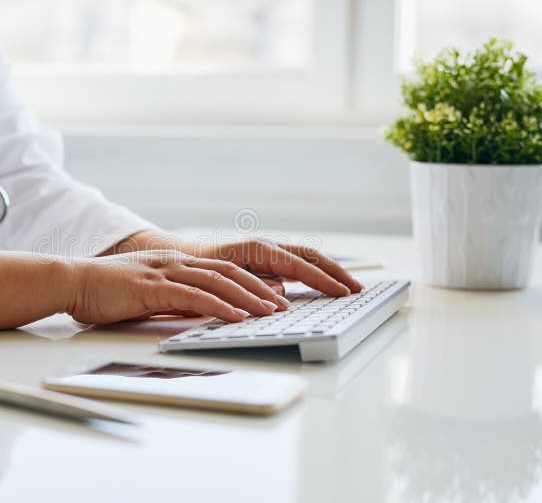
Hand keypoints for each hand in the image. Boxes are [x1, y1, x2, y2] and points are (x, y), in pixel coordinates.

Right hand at [65, 250, 290, 324]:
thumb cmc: (105, 292)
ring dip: (248, 297)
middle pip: (228, 272)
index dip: (250, 282)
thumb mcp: (147, 293)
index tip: (272, 296)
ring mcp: (164, 273)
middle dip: (260, 288)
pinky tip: (236, 316)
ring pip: (217, 281)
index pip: (222, 270)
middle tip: (283, 304)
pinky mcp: (152, 288)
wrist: (71, 281)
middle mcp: (175, 263)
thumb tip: (198, 313)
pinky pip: (193, 296)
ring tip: (271, 311)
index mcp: (175, 263)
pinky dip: (219, 306)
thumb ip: (173, 299)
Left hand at [195, 239, 362, 296]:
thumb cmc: (201, 273)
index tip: (344, 292)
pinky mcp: (266, 260)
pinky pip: (296, 265)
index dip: (324, 280)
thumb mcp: (226, 282)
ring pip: (306, 259)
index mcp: (258, 250)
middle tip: (358, 290)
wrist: (183, 261)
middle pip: (310, 256)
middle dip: (335, 272)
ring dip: (328, 272)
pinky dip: (314, 274)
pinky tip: (325, 287)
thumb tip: (281, 294)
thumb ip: (256, 287)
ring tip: (349, 288)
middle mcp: (266, 247)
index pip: (300, 265)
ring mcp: (268, 253)